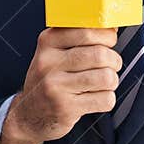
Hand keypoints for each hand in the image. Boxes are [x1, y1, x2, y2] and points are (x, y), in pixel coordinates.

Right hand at [0, 27, 120, 143]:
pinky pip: (104, 99)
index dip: (107, 36)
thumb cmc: (48, 79)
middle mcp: (49, 63)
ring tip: (103, 82)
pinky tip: (95, 97)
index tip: (110, 40)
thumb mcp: (52, 52)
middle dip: (114, 59)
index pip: (86, 32)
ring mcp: (56, 87)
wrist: (29, 114)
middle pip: (99, 54)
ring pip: (105, 77)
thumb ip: (77, 37)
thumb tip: (111, 28)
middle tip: (111, 64)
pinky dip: (107, 99)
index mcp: (47, 42)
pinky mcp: (66, 108)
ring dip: (112, 80)